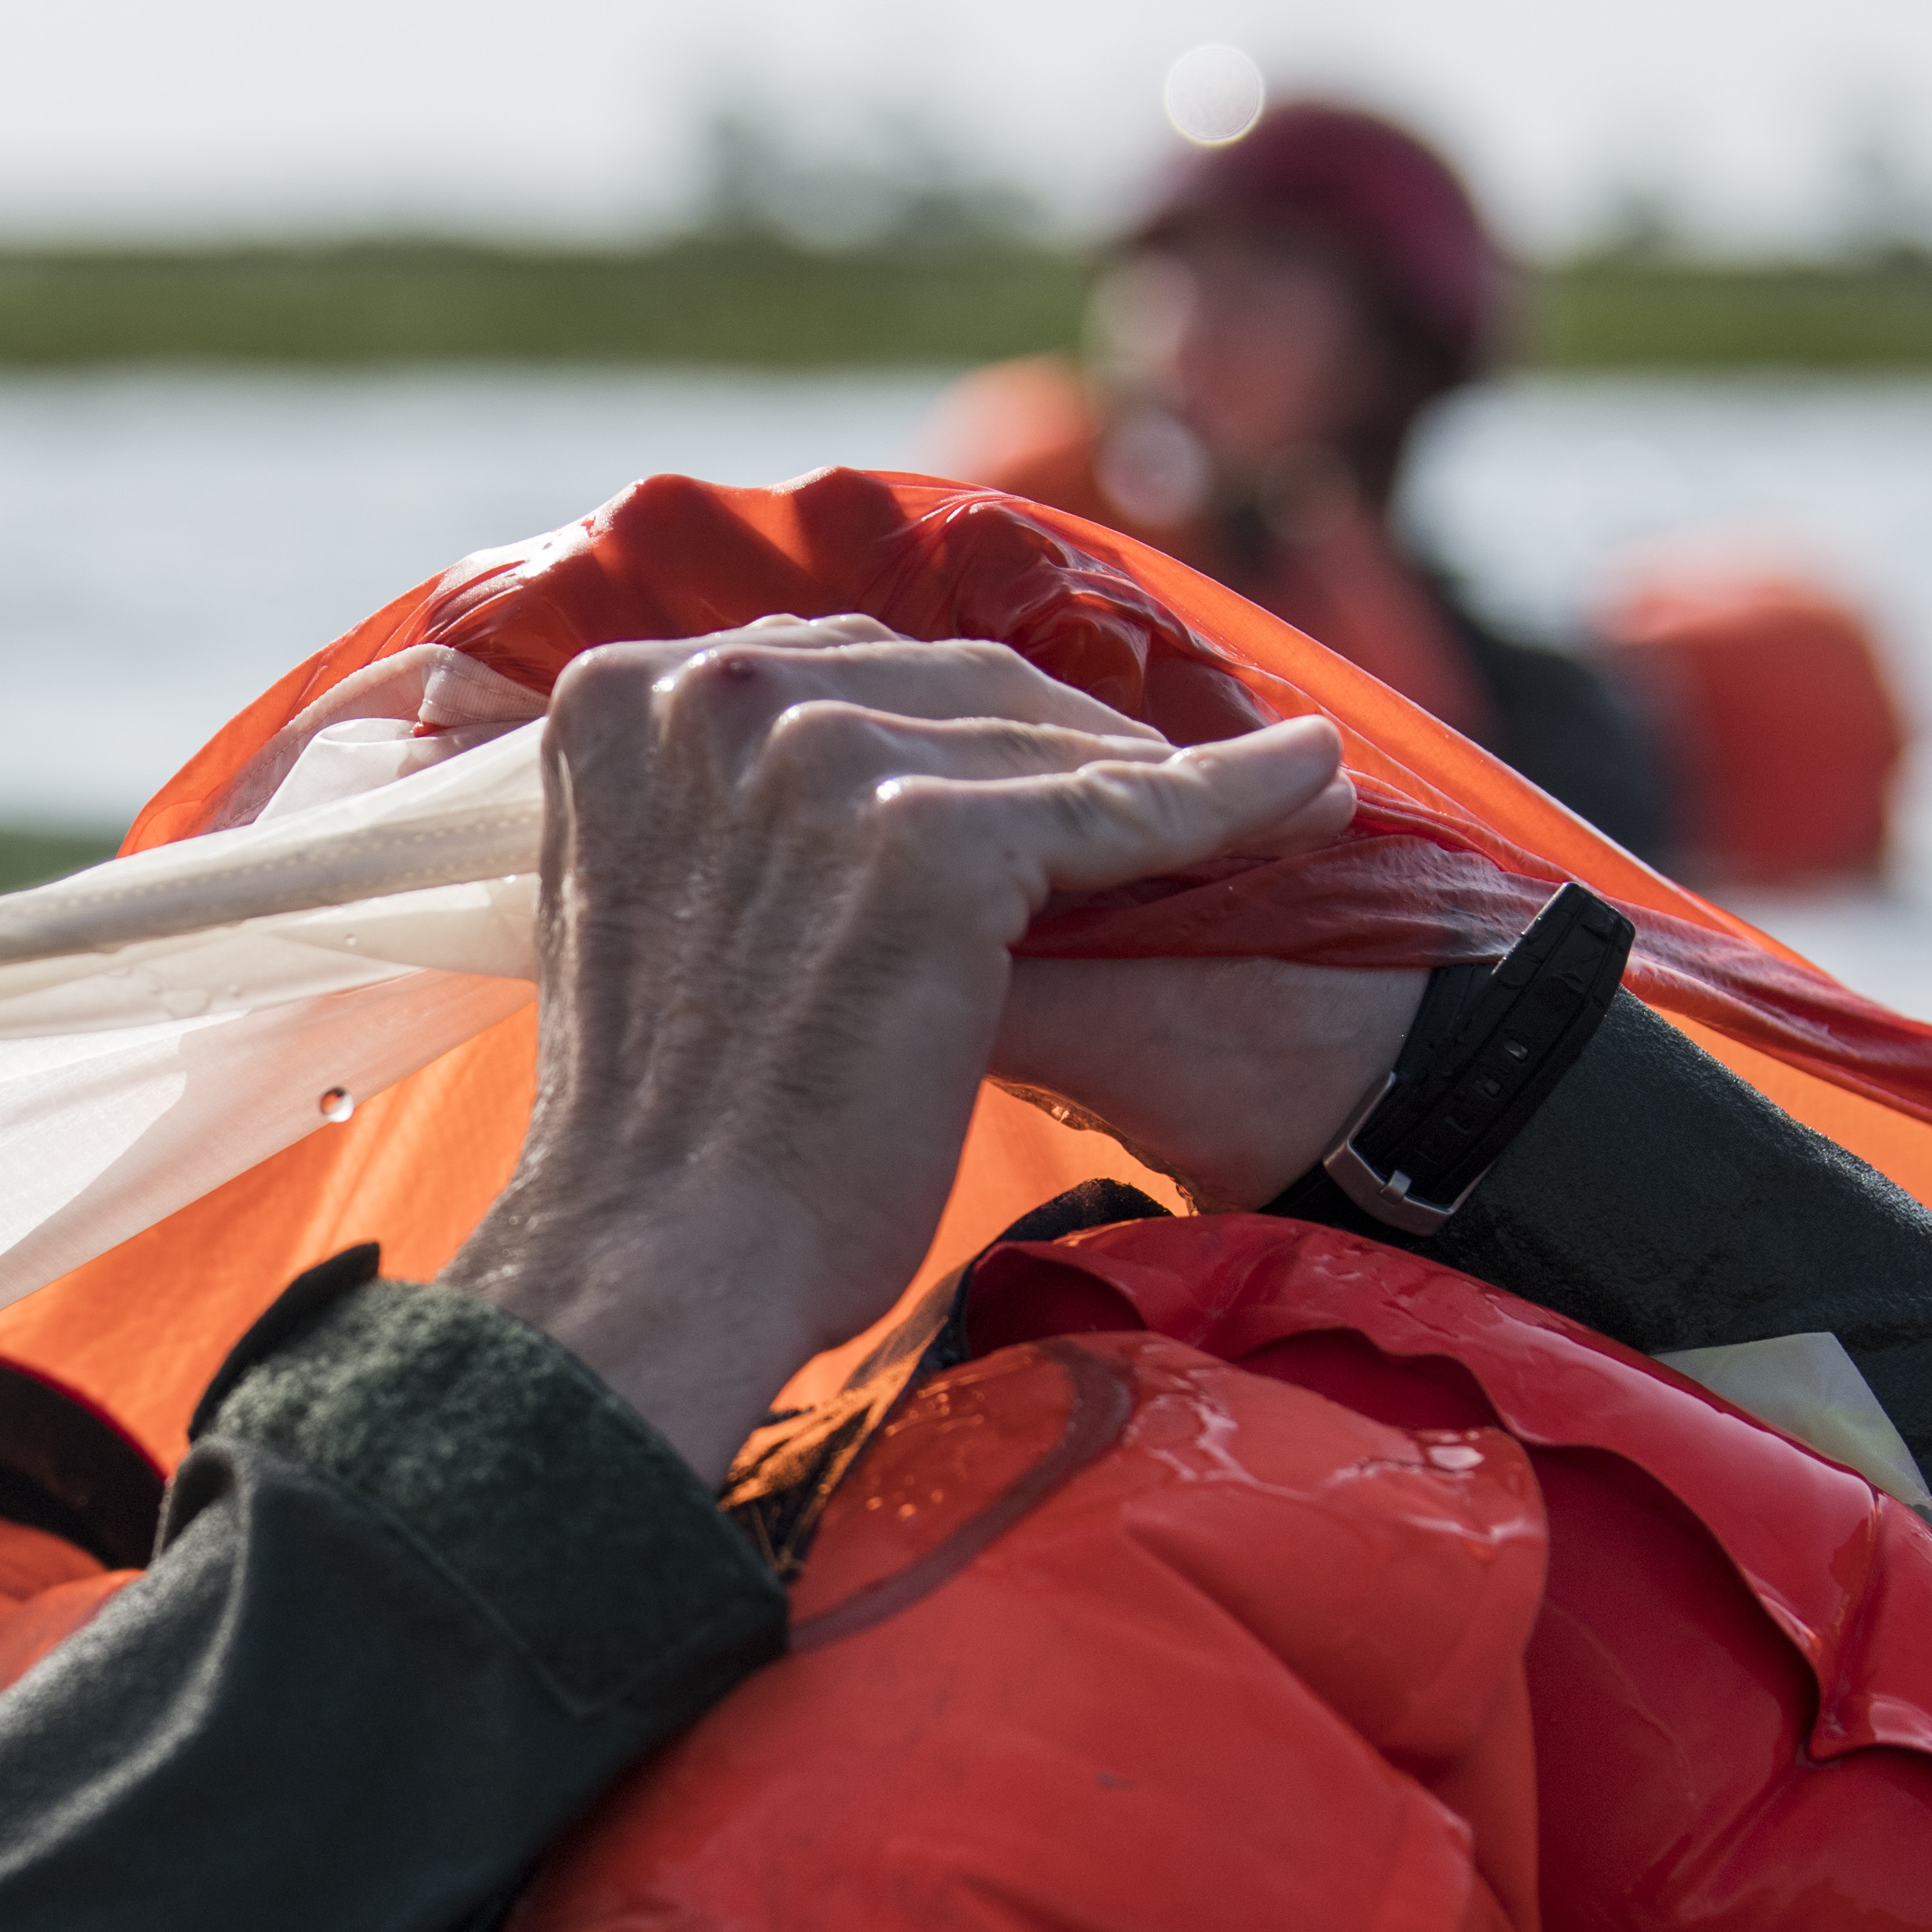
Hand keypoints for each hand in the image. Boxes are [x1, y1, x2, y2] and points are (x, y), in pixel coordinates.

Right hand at [445, 618, 1350, 1469]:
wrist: (658, 1262)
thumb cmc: (657, 1137)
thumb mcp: (652, 913)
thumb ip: (713, 818)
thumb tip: (807, 795)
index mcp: (623, 698)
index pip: (838, 669)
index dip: (952, 716)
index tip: (1035, 751)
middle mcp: (715, 696)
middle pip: (946, 682)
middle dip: (1067, 730)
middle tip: (1164, 772)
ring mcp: (820, 757)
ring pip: (1042, 742)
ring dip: (1165, 767)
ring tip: (1267, 794)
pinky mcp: (931, 838)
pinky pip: (1125, 809)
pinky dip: (1233, 800)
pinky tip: (1308, 792)